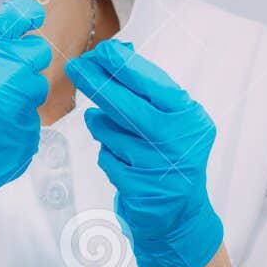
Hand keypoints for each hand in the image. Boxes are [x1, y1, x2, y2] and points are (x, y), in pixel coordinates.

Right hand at [0, 0, 49, 238]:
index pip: (19, 16)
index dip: (24, 12)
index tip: (25, 15)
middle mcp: (7, 80)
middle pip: (38, 51)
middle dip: (21, 56)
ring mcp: (20, 112)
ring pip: (36, 87)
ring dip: (19, 91)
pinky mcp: (27, 140)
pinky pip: (31, 119)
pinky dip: (15, 122)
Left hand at [65, 40, 223, 266]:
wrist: (180, 215)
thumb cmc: (170, 156)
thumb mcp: (172, 121)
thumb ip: (148, 92)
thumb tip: (116, 54)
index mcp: (190, 117)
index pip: (155, 85)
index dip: (126, 66)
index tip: (102, 51)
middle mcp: (179, 141)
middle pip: (129, 106)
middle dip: (99, 84)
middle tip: (76, 67)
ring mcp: (160, 167)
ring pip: (113, 133)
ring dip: (102, 126)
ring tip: (105, 124)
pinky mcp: (140, 189)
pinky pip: (108, 158)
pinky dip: (107, 154)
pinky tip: (120, 157)